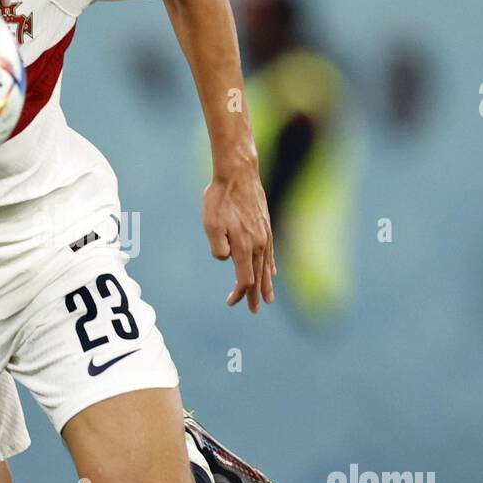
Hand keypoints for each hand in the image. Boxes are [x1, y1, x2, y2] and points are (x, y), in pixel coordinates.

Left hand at [202, 160, 276, 313]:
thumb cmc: (220, 198)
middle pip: (258, 276)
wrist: (238, 173)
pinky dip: (271, 265)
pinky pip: (270, 252)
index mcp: (244, 246)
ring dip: (267, 283)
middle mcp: (258, 243)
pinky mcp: (265, 225)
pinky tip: (272, 271)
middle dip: (255, 295)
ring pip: (266, 266)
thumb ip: (218, 247)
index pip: (244, 279)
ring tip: (268, 297)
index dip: (239, 294)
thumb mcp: (210, 224)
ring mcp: (264, 234)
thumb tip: (226, 259)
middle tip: (254, 310)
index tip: (231, 302)